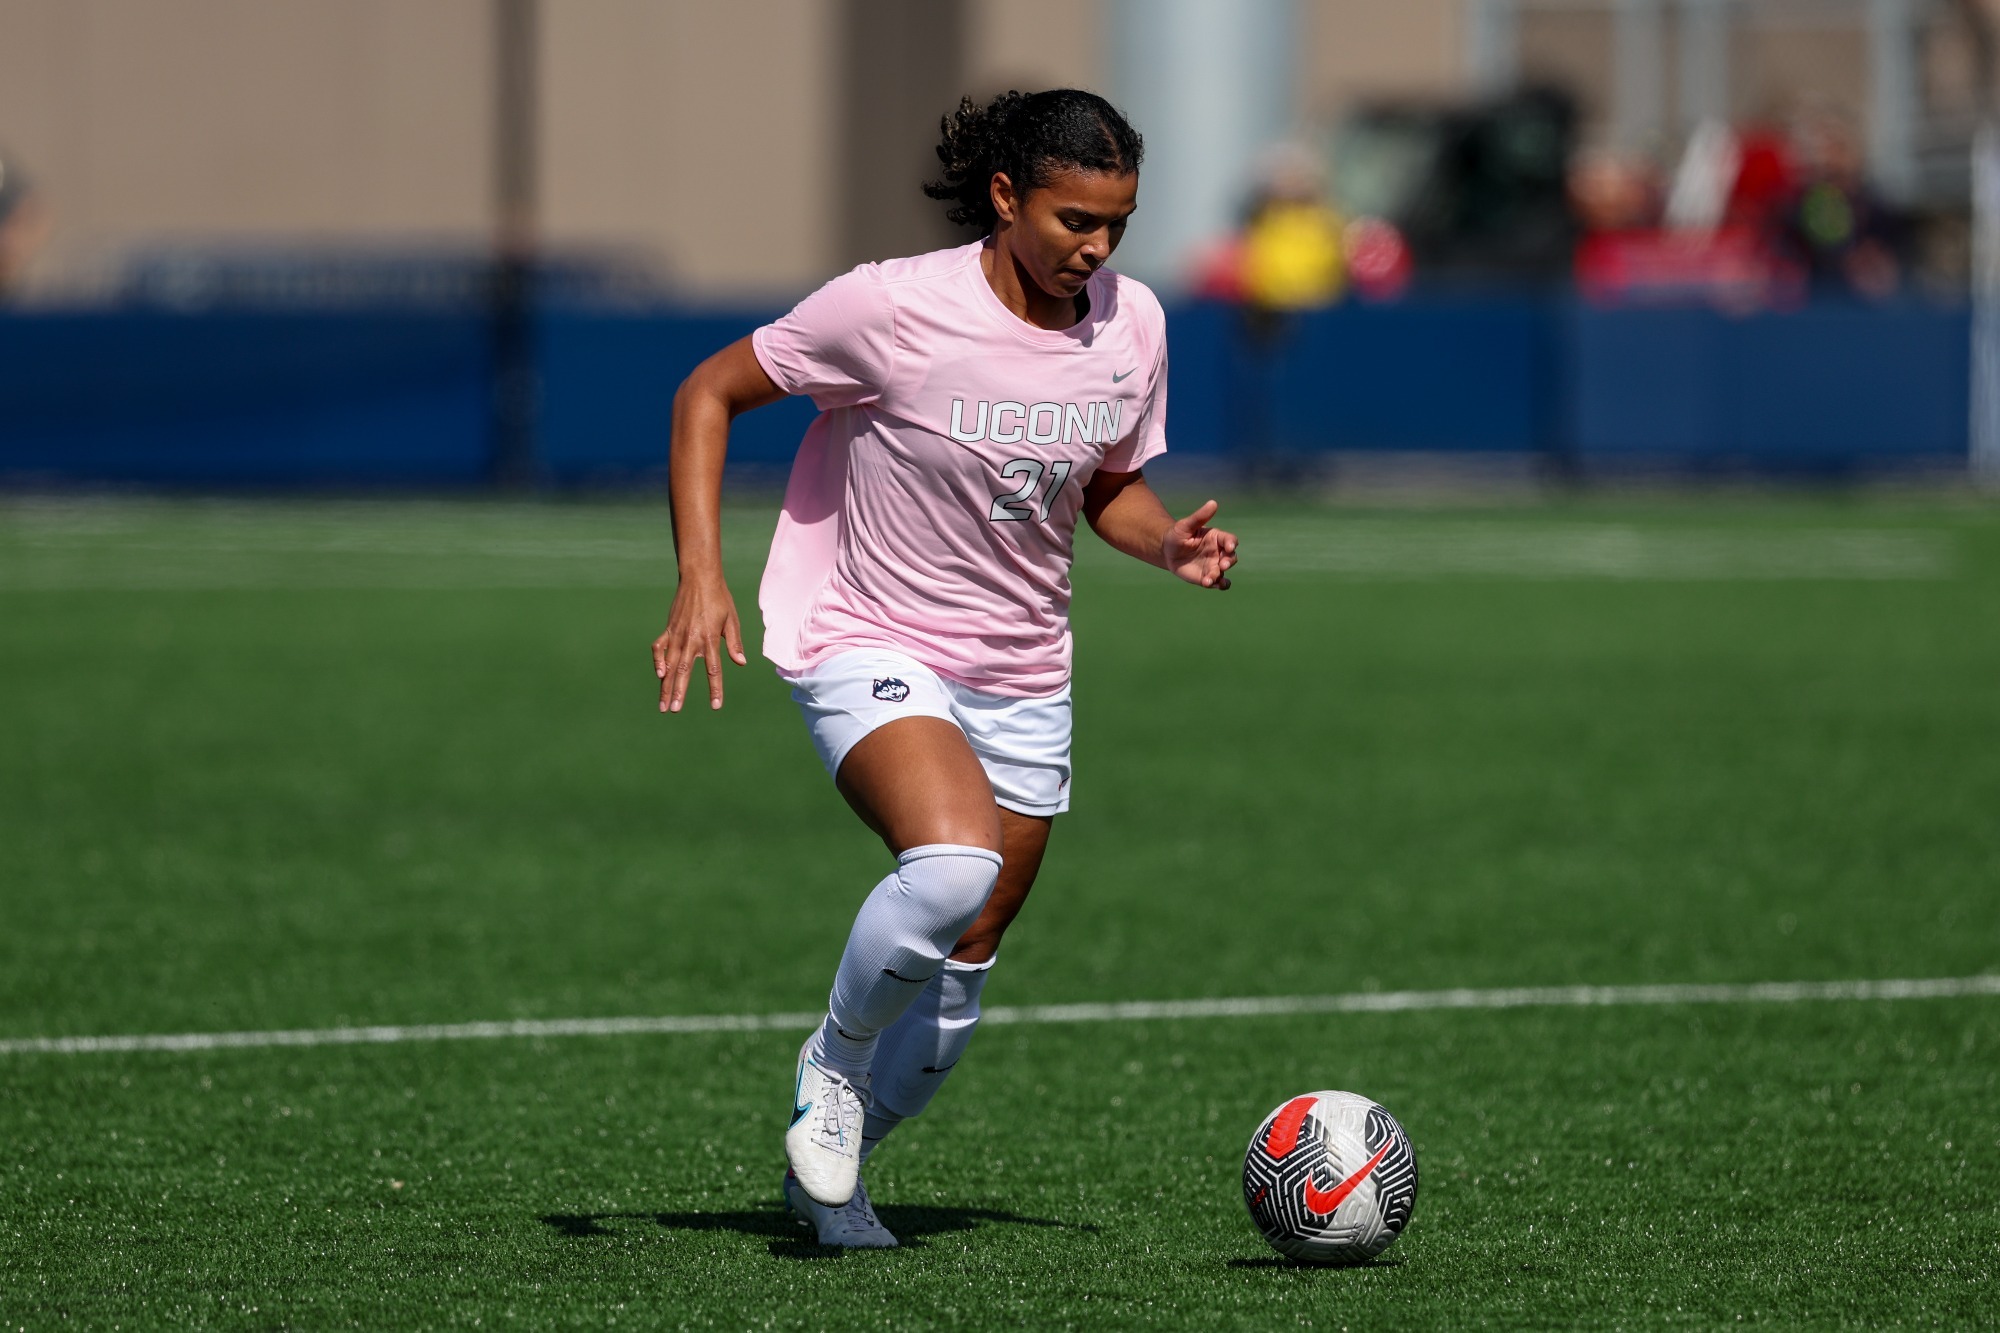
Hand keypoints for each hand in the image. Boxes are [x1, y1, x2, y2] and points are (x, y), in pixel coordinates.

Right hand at [652, 572, 748, 711]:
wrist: (699, 578)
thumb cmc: (719, 599)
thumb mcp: (732, 620)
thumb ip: (734, 643)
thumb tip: (741, 663)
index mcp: (709, 639)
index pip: (713, 670)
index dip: (715, 689)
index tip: (716, 706)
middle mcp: (691, 640)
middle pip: (683, 672)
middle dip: (678, 692)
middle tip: (674, 710)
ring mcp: (677, 635)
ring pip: (668, 665)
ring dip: (665, 685)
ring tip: (663, 704)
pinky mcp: (668, 629)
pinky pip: (659, 648)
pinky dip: (657, 661)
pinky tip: (658, 674)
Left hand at [1164, 499, 1237, 589]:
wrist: (1167, 551)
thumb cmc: (1177, 534)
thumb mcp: (1186, 525)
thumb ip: (1200, 516)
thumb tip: (1213, 503)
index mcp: (1216, 538)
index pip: (1229, 540)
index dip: (1232, 543)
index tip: (1230, 547)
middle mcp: (1218, 552)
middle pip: (1231, 557)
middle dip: (1229, 561)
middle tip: (1222, 565)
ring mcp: (1214, 565)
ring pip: (1224, 572)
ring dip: (1221, 576)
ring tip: (1210, 579)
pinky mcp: (1208, 576)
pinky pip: (1218, 582)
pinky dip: (1219, 585)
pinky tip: (1210, 584)